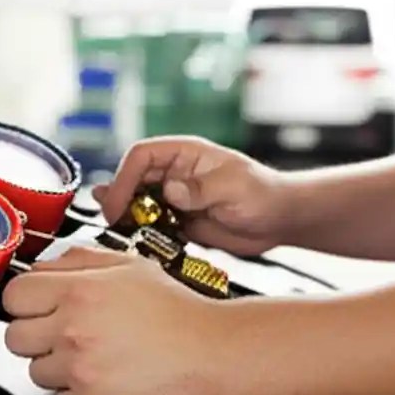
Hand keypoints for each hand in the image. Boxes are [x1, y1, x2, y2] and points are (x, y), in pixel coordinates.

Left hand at [1, 246, 229, 394]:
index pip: (14, 297)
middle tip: (64, 333)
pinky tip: (107, 377)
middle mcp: (74, 332)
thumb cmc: (178, 312)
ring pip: (36, 372)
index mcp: (79, 293)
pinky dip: (79, 393)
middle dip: (35, 334)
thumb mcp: (129, 266)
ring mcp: (81, 373)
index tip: (36, 305)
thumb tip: (42, 267)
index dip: (25, 300)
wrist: (214, 354)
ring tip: (94, 356)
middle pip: (15, 338)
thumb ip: (79, 261)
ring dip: (58, 366)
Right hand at [94, 136, 288, 255]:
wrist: (281, 221)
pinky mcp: (180, 222)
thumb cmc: (265, 194)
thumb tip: (169, 191)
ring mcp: (177, 199)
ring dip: (127, 217)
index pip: (142, 156)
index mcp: (186, 154)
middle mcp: (176, 174)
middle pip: (133, 180)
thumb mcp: (234, 187)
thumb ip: (200, 189)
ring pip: (139, 204)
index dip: (125, 176)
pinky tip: (132, 240)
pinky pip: (153, 226)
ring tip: (117, 230)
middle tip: (113, 220)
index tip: (118, 200)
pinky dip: (141, 234)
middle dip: (119, 198)